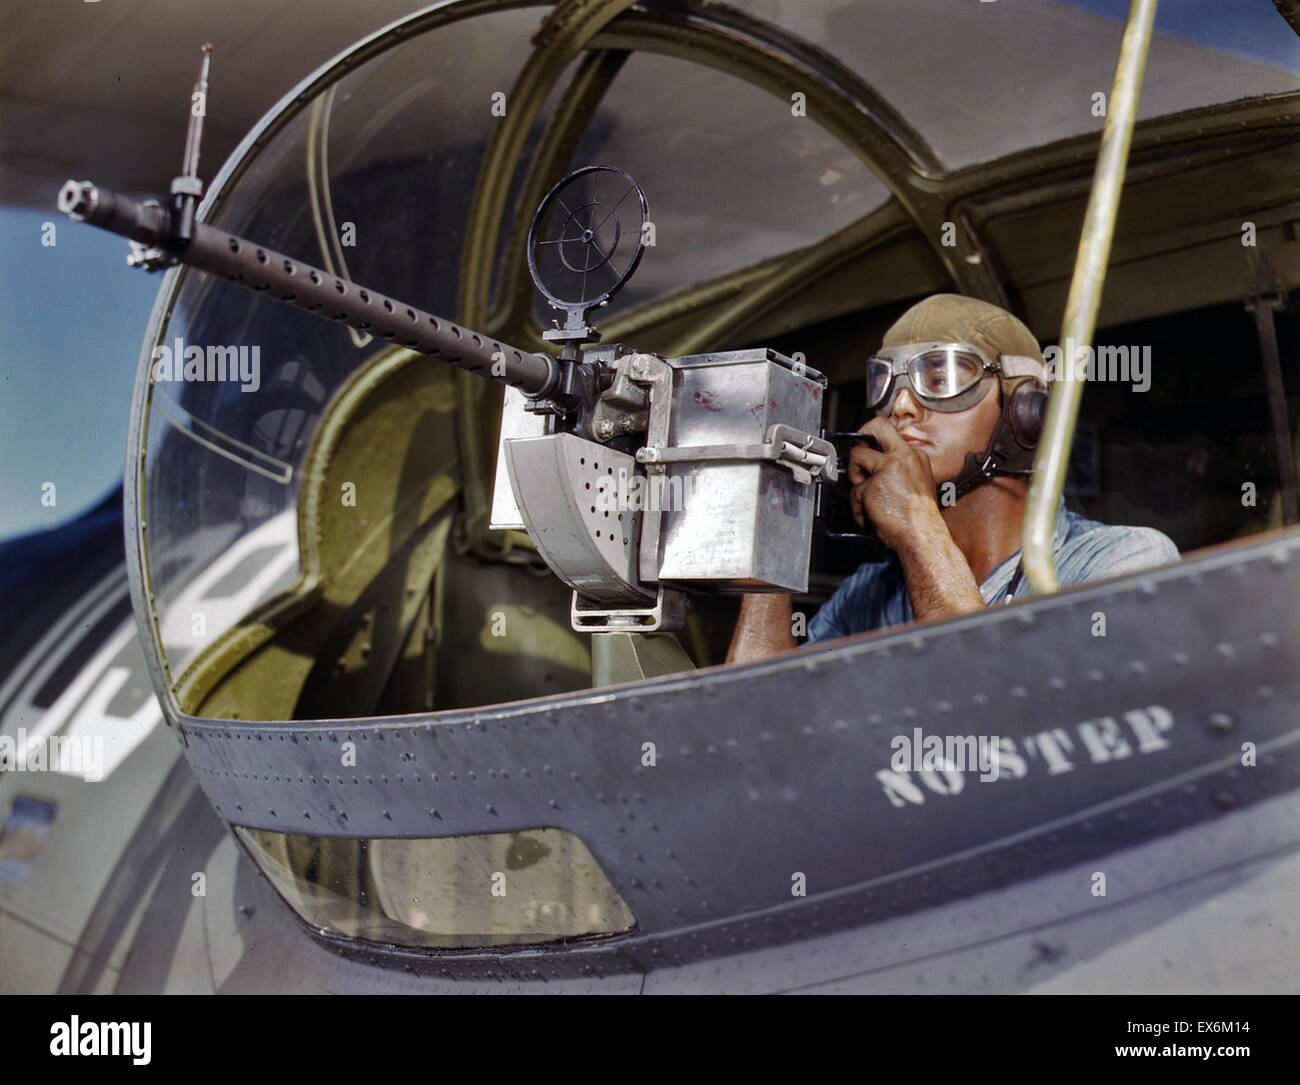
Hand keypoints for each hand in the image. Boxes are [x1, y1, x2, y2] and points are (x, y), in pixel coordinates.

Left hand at [846, 417, 941, 549]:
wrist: (923, 535)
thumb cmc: (921, 517)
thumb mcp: (918, 482)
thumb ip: (900, 468)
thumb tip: (876, 461)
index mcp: (915, 456)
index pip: (891, 431)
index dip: (874, 437)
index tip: (867, 448)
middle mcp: (903, 457)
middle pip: (876, 426)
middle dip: (861, 438)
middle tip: (858, 457)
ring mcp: (887, 469)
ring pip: (856, 458)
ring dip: (855, 477)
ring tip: (866, 497)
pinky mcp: (872, 485)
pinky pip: (854, 491)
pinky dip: (858, 506)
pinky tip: (870, 515)